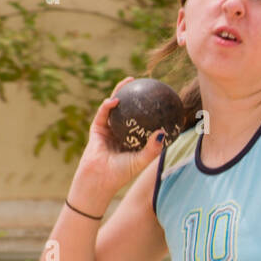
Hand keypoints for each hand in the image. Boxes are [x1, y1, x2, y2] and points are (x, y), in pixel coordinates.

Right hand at [70, 76, 167, 210]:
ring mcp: (109, 128)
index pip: (145, 120)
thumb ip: (153, 148)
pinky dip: (108, 105)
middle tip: (147, 83)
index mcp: (133, 138)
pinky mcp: (97, 128)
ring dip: (121, 91)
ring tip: (129, 81)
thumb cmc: (122, 173)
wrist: (100, 179)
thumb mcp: (141, 160)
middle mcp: (122, 131)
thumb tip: (163, 132)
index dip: (152, 109)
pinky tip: (115, 98)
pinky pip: (103, 113)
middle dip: (137, 94)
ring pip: (116, 106)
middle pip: (131, 108)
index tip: (163, 98)